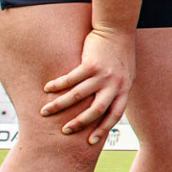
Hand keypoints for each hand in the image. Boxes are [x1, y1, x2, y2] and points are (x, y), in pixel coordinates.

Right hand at [41, 27, 135, 143]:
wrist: (117, 30)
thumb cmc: (119, 53)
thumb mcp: (125, 74)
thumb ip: (116, 90)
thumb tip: (106, 106)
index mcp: (124, 89)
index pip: (114, 115)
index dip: (103, 129)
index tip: (90, 141)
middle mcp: (114, 85)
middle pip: (95, 110)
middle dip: (79, 123)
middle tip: (65, 131)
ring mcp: (102, 75)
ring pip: (78, 96)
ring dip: (60, 105)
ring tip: (45, 112)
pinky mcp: (90, 64)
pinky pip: (70, 79)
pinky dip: (57, 85)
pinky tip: (46, 89)